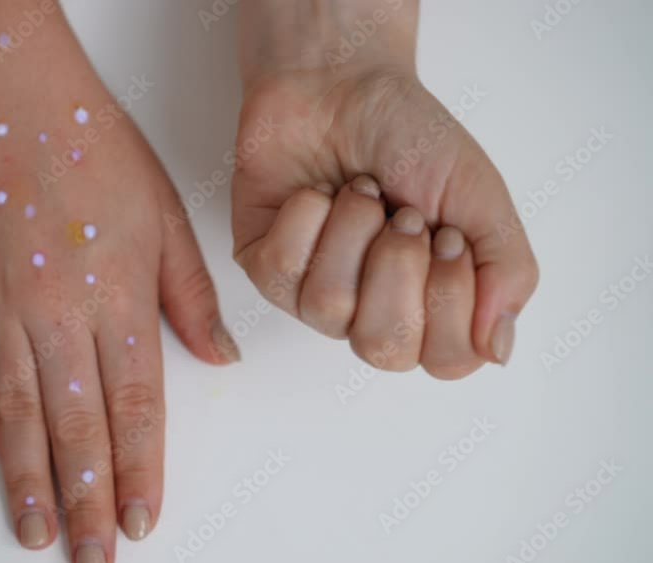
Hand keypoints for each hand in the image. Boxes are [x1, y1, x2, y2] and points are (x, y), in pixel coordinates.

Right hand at [0, 3, 235, 561]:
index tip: (144, 520)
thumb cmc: (93, 150)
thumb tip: (220, 360)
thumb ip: (191, 298)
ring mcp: (1, 307)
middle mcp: (59, 314)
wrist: (13, 99)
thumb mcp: (167, 218)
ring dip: (28, 480)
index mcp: (119, 298)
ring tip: (36, 533)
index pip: (136, 406)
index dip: (141, 471)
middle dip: (89, 500)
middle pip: (77, 426)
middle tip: (93, 555)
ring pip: (18, 412)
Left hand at [231, 1, 537, 377]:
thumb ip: (507, 274)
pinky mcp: (264, 269)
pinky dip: (309, 216)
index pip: (447, 360)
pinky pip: (282, 269)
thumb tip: (498, 350)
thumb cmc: (412, 142)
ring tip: (362, 192)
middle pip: (383, 349)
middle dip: (398, 266)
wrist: (343, 85)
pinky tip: (319, 193)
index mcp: (428, 307)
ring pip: (328, 307)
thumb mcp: (482, 199)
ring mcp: (313, 297)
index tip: (449, 234)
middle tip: (404, 215)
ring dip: (353, 231)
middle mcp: (369, 313)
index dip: (450, 298)